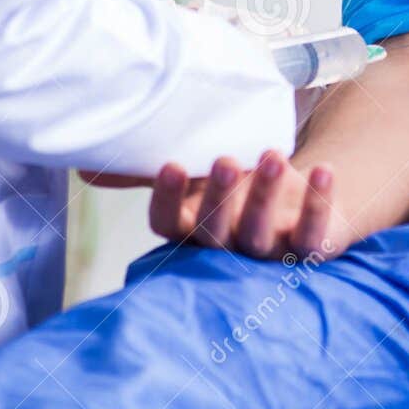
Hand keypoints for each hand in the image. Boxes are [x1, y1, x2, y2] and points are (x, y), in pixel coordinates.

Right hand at [82, 149, 347, 259]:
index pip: (169, 225)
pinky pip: (313, 235)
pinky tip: (323, 170)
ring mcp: (268, 254)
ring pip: (260, 235)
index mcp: (193, 231)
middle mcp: (227, 248)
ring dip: (264, 194)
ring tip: (271, 154)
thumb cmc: (235, 186)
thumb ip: (152, 168)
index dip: (168, 198)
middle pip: (215, 233)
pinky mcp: (309, 249)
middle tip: (222, 159)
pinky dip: (318, 203)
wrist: (299, 199)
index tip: (171, 163)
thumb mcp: (196, 176)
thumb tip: (86, 164)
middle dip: (218, 197)